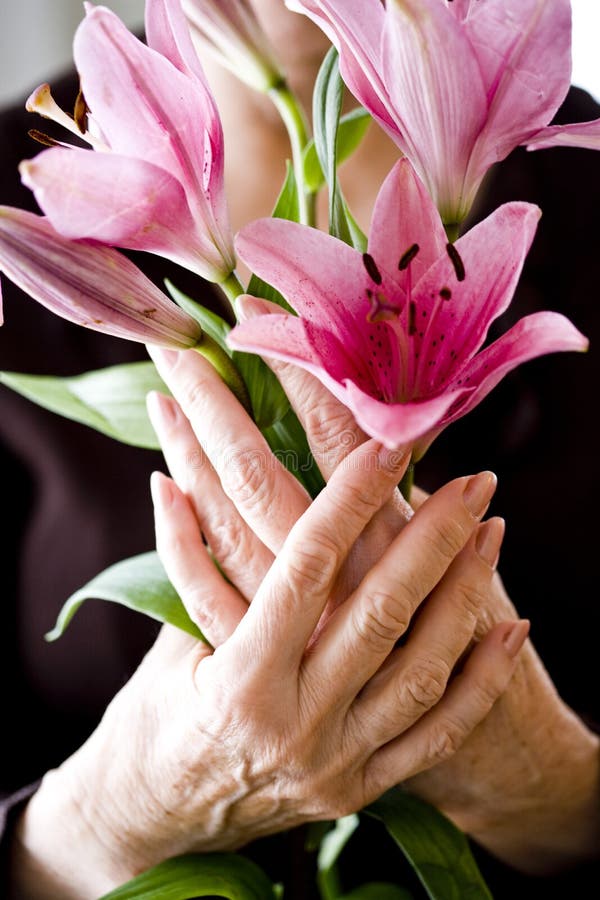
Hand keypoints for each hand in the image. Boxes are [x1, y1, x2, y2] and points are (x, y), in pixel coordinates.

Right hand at [9, 374, 522, 898]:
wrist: (160, 816)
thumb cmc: (158, 716)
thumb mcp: (168, 638)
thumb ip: (184, 561)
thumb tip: (173, 475)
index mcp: (240, 679)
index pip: (306, 571)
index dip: (349, 502)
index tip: (387, 446)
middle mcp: (295, 724)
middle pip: (380, 616)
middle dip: (432, 540)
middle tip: (472, 483)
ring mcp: (336, 762)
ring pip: (421, 674)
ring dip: (464, 598)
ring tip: (492, 534)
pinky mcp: (361, 787)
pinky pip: (437, 736)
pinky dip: (481, 682)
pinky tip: (512, 632)